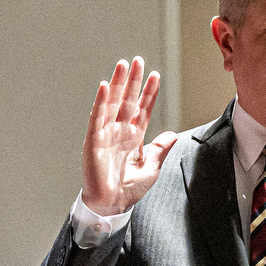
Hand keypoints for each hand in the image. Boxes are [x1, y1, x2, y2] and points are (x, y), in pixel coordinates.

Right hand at [81, 56, 177, 215]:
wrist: (112, 204)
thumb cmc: (128, 189)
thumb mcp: (151, 168)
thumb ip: (160, 150)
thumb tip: (172, 134)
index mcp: (134, 136)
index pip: (142, 109)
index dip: (148, 93)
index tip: (155, 75)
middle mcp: (120, 131)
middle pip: (127, 100)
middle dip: (133, 80)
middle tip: (137, 60)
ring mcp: (106, 134)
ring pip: (112, 103)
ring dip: (116, 83)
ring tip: (122, 65)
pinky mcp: (94, 140)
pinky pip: (97, 118)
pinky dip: (100, 102)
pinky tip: (103, 87)